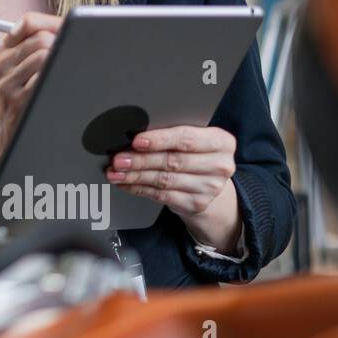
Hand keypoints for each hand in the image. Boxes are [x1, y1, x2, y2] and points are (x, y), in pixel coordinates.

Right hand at [0, 12, 61, 152]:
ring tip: (61, 76)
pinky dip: (58, 79)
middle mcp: (0, 65)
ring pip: (45, 54)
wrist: (7, 138)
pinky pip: (46, 76)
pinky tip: (58, 87)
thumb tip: (58, 26)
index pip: (28, 22)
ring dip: (60, 63)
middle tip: (67, 61)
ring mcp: (7, 83)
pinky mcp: (19, 100)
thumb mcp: (14, 71)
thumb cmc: (18, 102)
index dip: (54, 26)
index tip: (67, 36)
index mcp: (1, 52)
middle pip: (41, 38)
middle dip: (60, 46)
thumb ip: (31, 45)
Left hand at [107, 125, 235, 219]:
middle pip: (173, 161)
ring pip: (165, 180)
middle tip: (118, 159)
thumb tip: (135, 134)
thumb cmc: (195, 153)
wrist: (209, 183)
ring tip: (115, 172)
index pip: (187, 138)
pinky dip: (139, 188)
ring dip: (135, 176)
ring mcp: (210, 187)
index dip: (160, 140)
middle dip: (141, 160)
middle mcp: (220, 165)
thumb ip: (171, 133)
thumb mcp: (192, 139)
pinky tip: (126, 183)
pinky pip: (161, 195)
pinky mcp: (197, 204)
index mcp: (221, 141)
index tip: (137, 141)